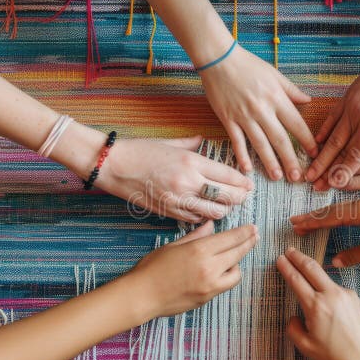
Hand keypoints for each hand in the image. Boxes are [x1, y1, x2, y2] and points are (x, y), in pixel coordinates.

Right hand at [95, 136, 252, 222]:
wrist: (111, 166)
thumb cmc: (138, 151)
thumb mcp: (169, 143)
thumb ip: (191, 144)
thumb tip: (203, 140)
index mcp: (191, 162)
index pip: (228, 176)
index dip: (243, 182)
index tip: (249, 185)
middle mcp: (188, 182)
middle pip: (226, 196)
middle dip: (239, 198)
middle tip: (244, 197)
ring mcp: (178, 199)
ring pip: (214, 212)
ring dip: (224, 210)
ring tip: (227, 206)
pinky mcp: (168, 211)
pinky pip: (195, 219)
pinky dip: (204, 217)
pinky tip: (206, 212)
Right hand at [122, 221, 258, 319]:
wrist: (142, 296)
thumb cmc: (152, 268)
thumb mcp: (174, 246)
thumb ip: (197, 235)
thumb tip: (211, 225)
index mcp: (199, 250)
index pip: (231, 238)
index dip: (244, 232)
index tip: (253, 228)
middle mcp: (209, 268)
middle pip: (238, 253)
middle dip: (249, 243)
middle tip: (255, 236)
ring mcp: (210, 285)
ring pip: (237, 272)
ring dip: (238, 263)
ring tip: (234, 256)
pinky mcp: (208, 298)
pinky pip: (226, 285)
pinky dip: (228, 276)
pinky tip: (223, 271)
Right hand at [199, 43, 317, 181]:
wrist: (218, 59)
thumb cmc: (248, 65)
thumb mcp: (274, 74)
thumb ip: (291, 90)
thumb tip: (308, 101)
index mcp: (276, 98)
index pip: (296, 124)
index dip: (306, 140)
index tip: (314, 154)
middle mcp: (262, 109)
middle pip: (280, 139)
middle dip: (290, 160)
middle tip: (298, 177)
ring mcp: (244, 116)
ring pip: (260, 144)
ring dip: (269, 162)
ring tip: (277, 177)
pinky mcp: (228, 119)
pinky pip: (237, 141)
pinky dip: (242, 155)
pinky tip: (248, 169)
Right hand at [276, 247, 359, 359]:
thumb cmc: (335, 359)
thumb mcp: (306, 347)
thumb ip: (294, 328)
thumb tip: (295, 318)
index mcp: (316, 306)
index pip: (296, 280)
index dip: (286, 267)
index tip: (280, 259)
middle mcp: (332, 296)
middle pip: (312, 268)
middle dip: (298, 257)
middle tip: (290, 250)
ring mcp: (347, 296)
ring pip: (327, 279)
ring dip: (315, 273)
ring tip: (307, 273)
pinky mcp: (357, 301)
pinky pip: (339, 292)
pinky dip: (329, 291)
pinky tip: (328, 303)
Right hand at [290, 197, 359, 266]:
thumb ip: (354, 255)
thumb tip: (335, 262)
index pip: (329, 217)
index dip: (311, 222)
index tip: (295, 225)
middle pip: (332, 210)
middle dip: (313, 217)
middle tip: (294, 223)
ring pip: (341, 210)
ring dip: (324, 217)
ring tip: (308, 222)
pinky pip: (350, 211)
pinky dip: (337, 217)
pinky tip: (333, 221)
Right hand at [306, 48, 359, 188]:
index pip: (356, 155)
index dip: (343, 172)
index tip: (332, 185)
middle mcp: (359, 116)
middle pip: (338, 148)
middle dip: (325, 168)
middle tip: (313, 183)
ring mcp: (351, 105)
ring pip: (332, 134)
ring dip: (321, 154)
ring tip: (311, 169)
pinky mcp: (348, 95)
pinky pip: (332, 116)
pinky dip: (323, 130)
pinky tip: (317, 143)